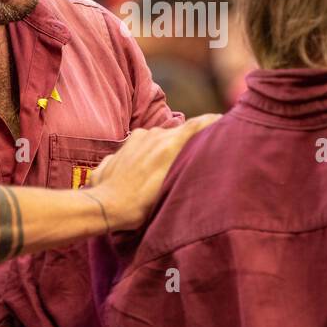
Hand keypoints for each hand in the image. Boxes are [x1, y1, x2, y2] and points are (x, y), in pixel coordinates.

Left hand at [87, 114, 219, 230]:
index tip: (222, 120)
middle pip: (178, 133)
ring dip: (166, 148)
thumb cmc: (140, 204)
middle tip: (197, 152)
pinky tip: (147, 170)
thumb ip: (185, 164)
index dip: (211, 121)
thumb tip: (200, 152)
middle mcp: (153, 135)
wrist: (104, 206)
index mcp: (168, 144)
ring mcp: (136, 139)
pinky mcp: (123, 147)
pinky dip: (148, 154)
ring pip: (159, 139)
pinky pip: (142, 146)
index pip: (196, 125)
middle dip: (188, 141)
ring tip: (169, 166)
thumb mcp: (170, 186)